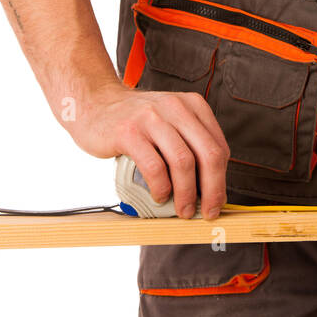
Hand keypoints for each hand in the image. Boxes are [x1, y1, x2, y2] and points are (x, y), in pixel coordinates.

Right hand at [69, 81, 229, 219]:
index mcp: (193, 105)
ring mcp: (152, 118)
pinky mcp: (129, 132)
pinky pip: (154, 167)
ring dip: (187, 193)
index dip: (222, 179)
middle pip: (208, 154)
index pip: (219, 147)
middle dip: (213, 190)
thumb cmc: (136, 121)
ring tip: (183, 210)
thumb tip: (207, 189)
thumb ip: (189, 146)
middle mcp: (176, 108)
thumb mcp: (170, 121)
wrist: (94, 104)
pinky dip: (161, 187)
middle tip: (208, 212)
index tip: (217, 201)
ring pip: (183, 162)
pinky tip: (159, 195)